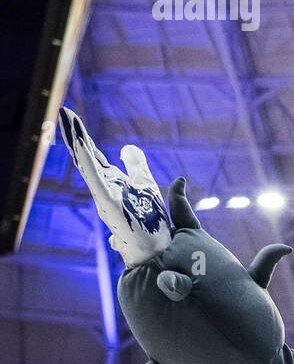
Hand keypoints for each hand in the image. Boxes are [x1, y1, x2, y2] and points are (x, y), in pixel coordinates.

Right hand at [58, 107, 171, 265]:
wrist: (159, 251)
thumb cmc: (152, 223)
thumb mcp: (146, 184)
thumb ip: (137, 166)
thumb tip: (128, 147)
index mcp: (111, 184)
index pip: (94, 156)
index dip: (84, 137)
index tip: (73, 118)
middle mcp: (104, 190)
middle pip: (86, 158)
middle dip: (76, 134)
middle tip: (65, 112)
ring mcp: (105, 198)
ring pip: (87, 166)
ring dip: (79, 143)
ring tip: (69, 122)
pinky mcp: (110, 206)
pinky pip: (97, 182)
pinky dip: (89, 163)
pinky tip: (82, 146)